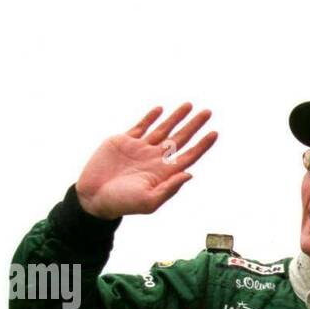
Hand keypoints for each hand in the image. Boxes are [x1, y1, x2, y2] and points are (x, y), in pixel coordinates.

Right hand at [75, 104, 217, 219]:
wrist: (94, 197)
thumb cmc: (122, 203)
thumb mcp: (149, 201)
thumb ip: (169, 189)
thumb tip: (190, 174)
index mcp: (164, 173)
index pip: (189, 155)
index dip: (202, 145)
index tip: (214, 133)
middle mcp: (155, 159)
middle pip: (180, 138)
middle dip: (194, 125)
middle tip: (208, 112)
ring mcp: (140, 149)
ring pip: (163, 129)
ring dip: (176, 117)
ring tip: (190, 105)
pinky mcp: (124, 141)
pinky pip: (141, 126)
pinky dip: (150, 117)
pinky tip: (161, 109)